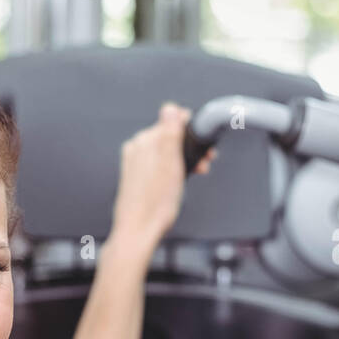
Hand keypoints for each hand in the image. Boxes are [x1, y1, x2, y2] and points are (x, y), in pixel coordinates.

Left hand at [110, 103, 214, 250]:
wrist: (139, 230)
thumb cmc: (155, 203)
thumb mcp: (170, 162)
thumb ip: (170, 132)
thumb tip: (171, 108)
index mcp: (144, 141)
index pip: (172, 120)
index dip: (191, 131)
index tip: (202, 144)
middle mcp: (136, 149)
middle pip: (169, 137)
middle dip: (189, 147)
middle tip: (203, 162)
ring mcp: (134, 163)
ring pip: (165, 152)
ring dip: (183, 159)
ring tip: (194, 173)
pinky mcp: (135, 177)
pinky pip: (158, 164)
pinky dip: (171, 169)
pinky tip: (177, 182)